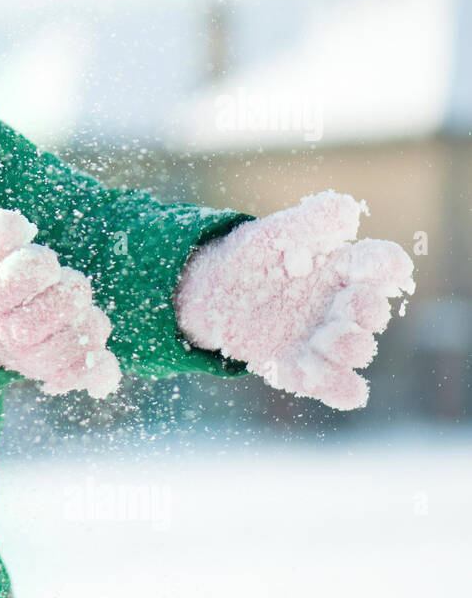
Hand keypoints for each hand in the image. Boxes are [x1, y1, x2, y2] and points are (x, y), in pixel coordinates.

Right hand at [0, 209, 122, 397]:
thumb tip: (20, 227)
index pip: (35, 269)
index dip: (43, 261)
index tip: (35, 265)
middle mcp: (9, 336)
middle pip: (70, 298)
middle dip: (70, 284)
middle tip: (53, 287)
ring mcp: (33, 360)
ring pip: (87, 332)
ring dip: (87, 314)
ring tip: (67, 310)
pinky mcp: (55, 376)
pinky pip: (86, 374)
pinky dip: (99, 370)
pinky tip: (105, 363)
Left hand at [173, 190, 415, 409]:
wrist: (212, 294)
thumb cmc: (252, 258)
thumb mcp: (273, 234)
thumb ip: (309, 221)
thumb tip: (346, 209)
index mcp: (344, 267)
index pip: (381, 264)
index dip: (385, 266)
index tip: (373, 267)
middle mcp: (342, 305)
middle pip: (372, 310)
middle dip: (366, 311)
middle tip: (347, 308)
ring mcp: (325, 339)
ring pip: (355, 350)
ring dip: (348, 347)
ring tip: (325, 341)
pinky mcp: (302, 367)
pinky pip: (332, 385)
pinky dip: (337, 388)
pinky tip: (333, 385)